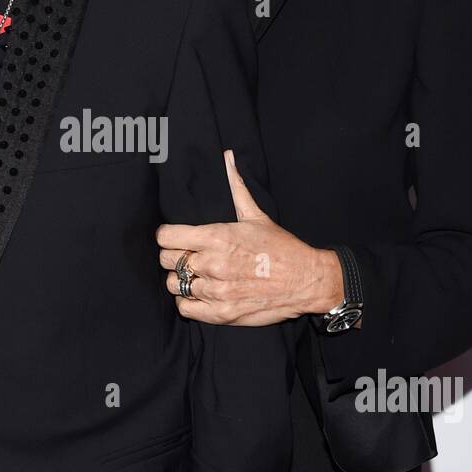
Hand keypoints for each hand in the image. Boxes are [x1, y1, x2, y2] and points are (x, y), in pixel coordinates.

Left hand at [156, 150, 342, 324]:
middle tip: (187, 256)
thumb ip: (236, 187)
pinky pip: (185, 308)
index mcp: (216, 237)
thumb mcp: (256, 216)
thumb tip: (227, 157)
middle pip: (167, 261)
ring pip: (174, 285)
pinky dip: (189, 302)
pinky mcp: (221, 313)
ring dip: (182, 280)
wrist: (306, 281)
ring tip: (196, 276)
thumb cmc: (281, 248)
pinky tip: (200, 294)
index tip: (173, 237)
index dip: (166, 236)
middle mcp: (212, 264)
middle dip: (173, 256)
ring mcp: (216, 291)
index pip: (166, 237)